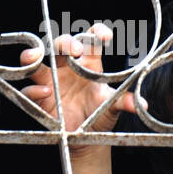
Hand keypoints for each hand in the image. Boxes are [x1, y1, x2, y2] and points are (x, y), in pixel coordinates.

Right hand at [19, 23, 140, 138]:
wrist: (86, 140)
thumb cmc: (98, 116)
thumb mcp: (112, 107)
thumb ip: (124, 102)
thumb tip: (142, 104)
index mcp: (88, 64)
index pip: (90, 40)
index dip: (96, 33)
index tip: (105, 36)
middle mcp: (67, 67)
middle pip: (60, 45)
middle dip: (65, 42)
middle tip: (74, 49)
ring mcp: (51, 81)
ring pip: (35, 61)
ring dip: (31, 56)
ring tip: (34, 57)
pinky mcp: (39, 98)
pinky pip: (30, 90)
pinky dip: (35, 90)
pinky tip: (46, 94)